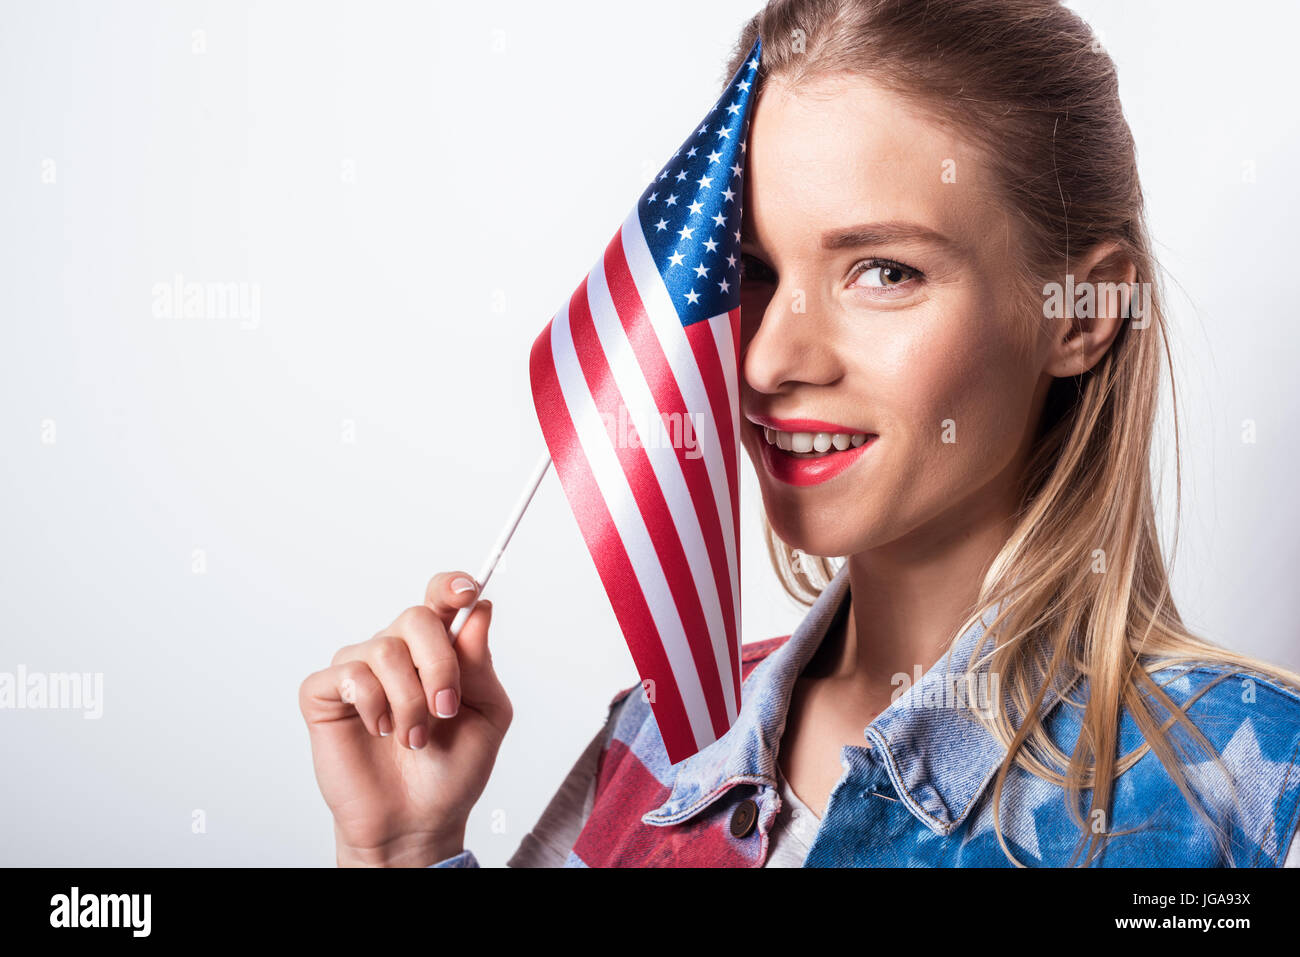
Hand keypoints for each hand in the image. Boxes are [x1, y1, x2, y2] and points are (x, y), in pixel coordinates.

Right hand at [299, 571, 511, 865]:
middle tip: (445, 708)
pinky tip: (380, 730)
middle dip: (439, 664)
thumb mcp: (486, 714)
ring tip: (415, 739)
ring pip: (384, 649)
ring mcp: (360, 669)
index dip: (451, 586)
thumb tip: (479, 609)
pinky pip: (350, 674)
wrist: (417, 820)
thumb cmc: (452, 769)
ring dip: (408, 700)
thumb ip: (480, 663)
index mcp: (439, 650)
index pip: (441, 597)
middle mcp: (398, 651)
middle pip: (416, 617)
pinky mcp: (326, 693)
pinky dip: (374, 705)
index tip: (466, 591)